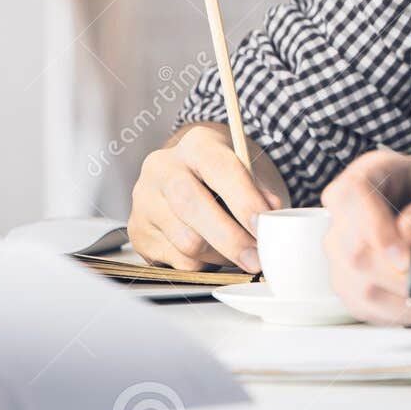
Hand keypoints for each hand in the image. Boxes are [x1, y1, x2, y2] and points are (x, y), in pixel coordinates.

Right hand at [128, 122, 289, 271]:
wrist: (192, 175)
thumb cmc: (228, 174)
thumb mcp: (251, 170)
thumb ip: (264, 190)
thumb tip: (272, 216)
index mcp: (196, 144)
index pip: (220, 169)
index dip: (244, 200)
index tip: (262, 224)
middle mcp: (163, 167)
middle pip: (192, 207)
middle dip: (230, 239)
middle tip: (256, 258)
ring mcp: (145, 200)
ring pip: (186, 242)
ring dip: (220, 255)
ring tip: (237, 250)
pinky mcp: (138, 232)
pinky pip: (178, 261)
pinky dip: (203, 265)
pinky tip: (213, 253)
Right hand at [320, 149, 410, 326]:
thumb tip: (410, 225)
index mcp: (377, 173)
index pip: (353, 193)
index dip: (374, 227)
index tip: (405, 258)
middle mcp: (351, 210)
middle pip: (354, 250)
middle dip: (405, 276)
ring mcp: (343, 248)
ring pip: (360, 285)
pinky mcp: (348, 283)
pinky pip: (366, 307)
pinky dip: (405, 311)